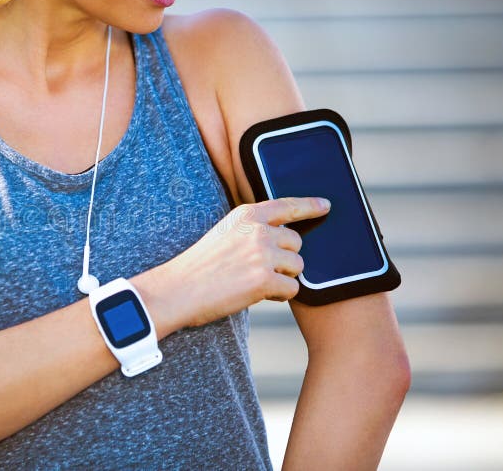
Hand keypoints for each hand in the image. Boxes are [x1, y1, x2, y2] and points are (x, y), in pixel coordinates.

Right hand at [159, 197, 330, 327]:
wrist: (178, 289)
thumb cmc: (199, 266)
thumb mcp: (225, 233)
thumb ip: (252, 229)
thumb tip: (286, 238)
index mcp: (246, 214)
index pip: (287, 206)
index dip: (309, 206)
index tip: (324, 205)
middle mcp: (257, 229)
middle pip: (297, 243)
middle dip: (284, 258)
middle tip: (256, 269)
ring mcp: (262, 254)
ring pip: (297, 267)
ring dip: (281, 278)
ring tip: (252, 282)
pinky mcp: (264, 279)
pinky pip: (292, 289)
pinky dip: (278, 296)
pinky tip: (254, 294)